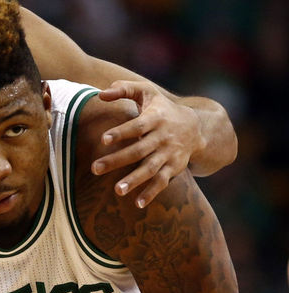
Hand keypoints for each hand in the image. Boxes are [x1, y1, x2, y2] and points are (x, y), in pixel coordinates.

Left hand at [92, 80, 204, 207]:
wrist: (196, 126)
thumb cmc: (161, 108)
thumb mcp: (146, 92)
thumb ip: (124, 88)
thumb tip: (100, 94)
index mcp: (155, 118)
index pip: (137, 126)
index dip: (121, 132)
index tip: (103, 139)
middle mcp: (163, 137)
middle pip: (139, 150)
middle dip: (117, 160)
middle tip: (94, 168)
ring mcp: (169, 154)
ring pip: (151, 169)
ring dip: (134, 180)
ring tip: (117, 190)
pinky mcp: (174, 168)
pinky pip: (163, 182)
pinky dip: (152, 193)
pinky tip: (138, 204)